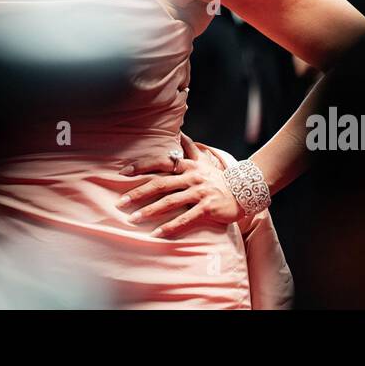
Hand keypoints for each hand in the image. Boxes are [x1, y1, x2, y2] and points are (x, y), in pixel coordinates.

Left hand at [118, 134, 244, 237]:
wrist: (243, 192)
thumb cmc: (218, 179)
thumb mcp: (203, 161)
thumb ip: (190, 148)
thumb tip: (180, 131)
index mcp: (188, 166)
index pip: (161, 164)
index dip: (141, 167)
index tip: (123, 172)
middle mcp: (192, 177)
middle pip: (160, 184)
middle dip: (138, 193)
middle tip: (121, 202)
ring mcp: (199, 192)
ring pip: (170, 202)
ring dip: (150, 211)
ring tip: (134, 219)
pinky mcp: (207, 208)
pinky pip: (186, 218)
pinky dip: (170, 226)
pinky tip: (157, 234)